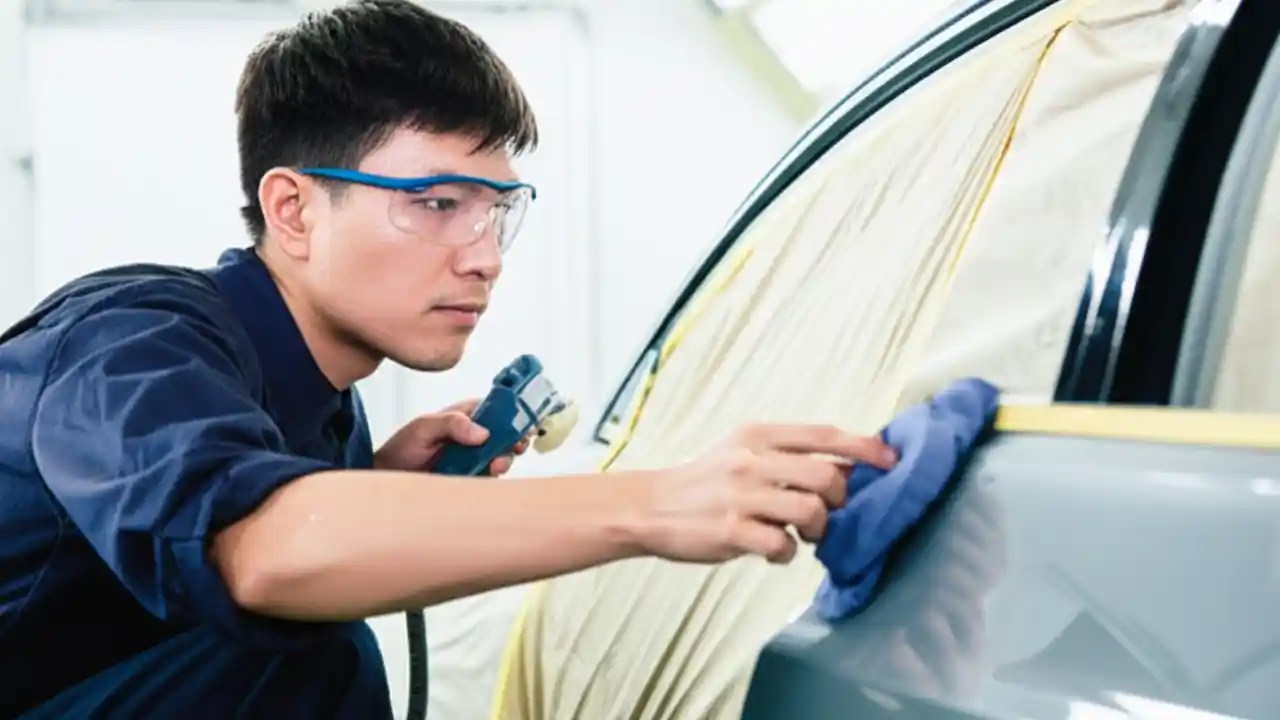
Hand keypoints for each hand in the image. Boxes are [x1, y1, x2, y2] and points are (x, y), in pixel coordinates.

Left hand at [373, 399, 531, 475]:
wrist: (388, 478)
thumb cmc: (403, 448)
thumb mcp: (424, 427)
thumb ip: (451, 423)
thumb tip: (482, 432)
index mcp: (465, 415)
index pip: (497, 409)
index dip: (514, 414)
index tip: (524, 423)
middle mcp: (473, 435)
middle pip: (506, 434)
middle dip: (515, 439)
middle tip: (516, 446)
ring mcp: (474, 457)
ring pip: (502, 456)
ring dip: (504, 460)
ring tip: (496, 464)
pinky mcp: (472, 478)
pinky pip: (491, 477)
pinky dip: (494, 477)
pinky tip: (487, 475)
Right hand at [629, 423, 896, 564]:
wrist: (649, 506)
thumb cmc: (704, 481)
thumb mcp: (742, 452)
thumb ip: (786, 456)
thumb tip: (845, 467)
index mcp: (758, 436)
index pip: (824, 434)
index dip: (864, 446)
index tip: (891, 460)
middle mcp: (751, 460)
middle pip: (826, 476)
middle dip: (839, 501)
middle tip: (827, 515)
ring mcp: (741, 495)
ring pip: (811, 511)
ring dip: (817, 530)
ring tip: (801, 535)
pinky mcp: (730, 530)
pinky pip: (781, 546)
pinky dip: (786, 554)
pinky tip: (773, 551)